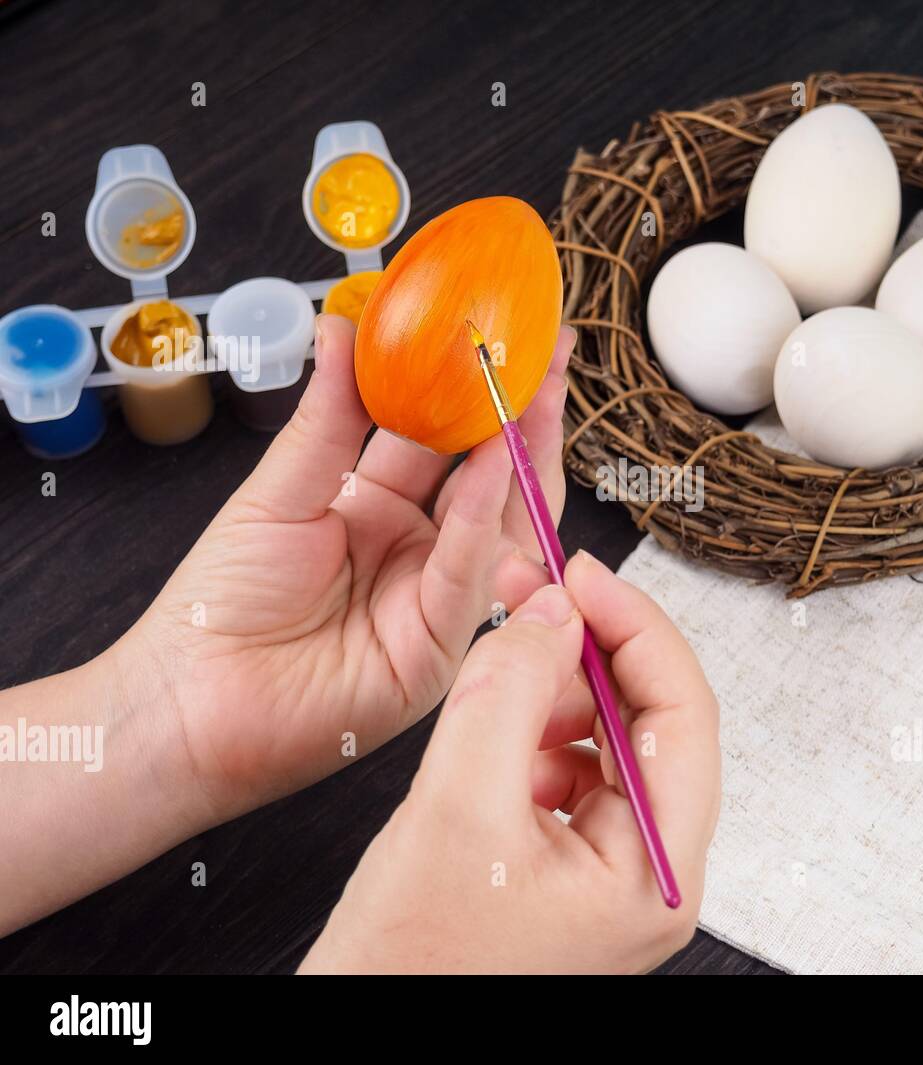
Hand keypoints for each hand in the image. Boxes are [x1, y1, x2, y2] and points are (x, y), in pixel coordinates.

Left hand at [123, 314, 574, 820]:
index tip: (494, 333)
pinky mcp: (438, 646)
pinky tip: (495, 462)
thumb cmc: (218, 606)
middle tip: (549, 354)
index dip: (467, 388)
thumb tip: (342, 328)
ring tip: (538, 390)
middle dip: (520, 414)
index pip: (440, 437)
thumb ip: (328, 417)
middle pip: (485, 473)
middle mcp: (417, 548)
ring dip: (521, 455)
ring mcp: (434, 596)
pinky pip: (469, 572)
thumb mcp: (278, 492)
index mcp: (377, 507)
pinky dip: (482, 517)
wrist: (189, 703)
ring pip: (497, 519)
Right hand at [299, 551, 721, 973]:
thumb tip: (551, 609)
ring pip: (606, 737)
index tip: (582, 576)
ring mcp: (610, 870)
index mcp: (656, 873)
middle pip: (647, 719)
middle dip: (587, 648)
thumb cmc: (409, 968)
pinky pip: (570, 767)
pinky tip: (491, 736)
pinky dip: (533, 730)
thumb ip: (508, 690)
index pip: (681, 713)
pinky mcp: (568, 863)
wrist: (361, 1034)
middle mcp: (648, 872)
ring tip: (498, 679)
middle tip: (532, 592)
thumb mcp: (456, 806)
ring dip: (555, 690)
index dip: (635, 628)